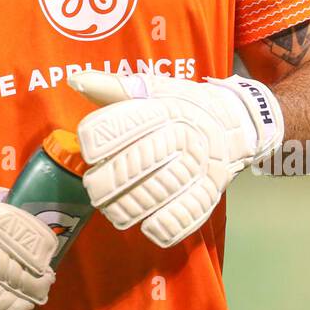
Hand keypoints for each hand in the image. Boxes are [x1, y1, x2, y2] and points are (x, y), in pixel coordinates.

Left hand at [67, 71, 284, 247]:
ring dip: (133, 205)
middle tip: (93, 189)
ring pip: (164, 189)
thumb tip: (75, 81)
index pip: (132, 120)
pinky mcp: (212, 189)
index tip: (88, 150)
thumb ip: (113, 88)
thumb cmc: (181, 105)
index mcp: (166, 107)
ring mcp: (201, 164)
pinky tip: (149, 228)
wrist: (234, 121)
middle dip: (113, 178)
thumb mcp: (151, 90)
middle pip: (145, 159)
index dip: (105, 137)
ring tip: (112, 212)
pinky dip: (169, 224)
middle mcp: (186, 135)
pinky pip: (192, 212)